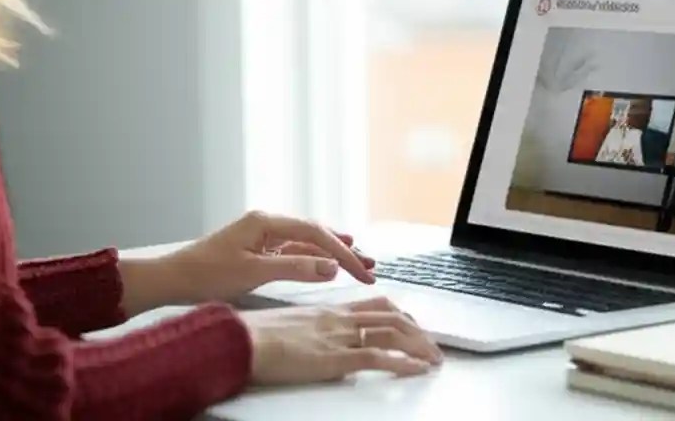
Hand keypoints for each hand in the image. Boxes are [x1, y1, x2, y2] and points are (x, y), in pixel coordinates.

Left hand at [119, 211, 375, 313]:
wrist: (170, 279)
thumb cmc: (205, 274)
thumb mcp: (252, 273)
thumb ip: (295, 268)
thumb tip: (332, 268)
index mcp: (266, 221)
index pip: (316, 234)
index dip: (343, 253)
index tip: (363, 272)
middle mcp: (267, 224)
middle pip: (315, 235)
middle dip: (344, 251)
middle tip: (371, 267)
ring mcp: (262, 237)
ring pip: (306, 244)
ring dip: (332, 256)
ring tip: (360, 265)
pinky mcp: (257, 251)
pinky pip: (293, 253)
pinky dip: (313, 261)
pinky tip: (328, 267)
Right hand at [241, 296, 442, 383]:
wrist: (240, 339)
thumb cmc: (253, 336)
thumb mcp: (287, 328)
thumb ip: (307, 332)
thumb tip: (312, 344)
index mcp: (327, 311)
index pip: (373, 305)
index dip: (398, 313)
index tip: (412, 323)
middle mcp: (338, 319)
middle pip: (390, 316)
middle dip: (417, 330)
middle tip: (432, 344)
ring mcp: (339, 336)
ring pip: (392, 333)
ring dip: (419, 346)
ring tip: (434, 358)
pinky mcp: (335, 358)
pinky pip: (378, 357)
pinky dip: (404, 363)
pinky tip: (418, 369)